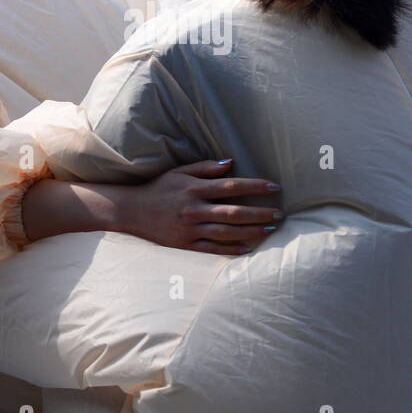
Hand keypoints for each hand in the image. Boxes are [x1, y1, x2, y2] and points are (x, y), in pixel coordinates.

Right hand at [120, 159, 281, 255]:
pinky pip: (212, 248)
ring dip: (251, 231)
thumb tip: (231, 163)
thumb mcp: (179, 172)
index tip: (274, 187)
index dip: (255, 186)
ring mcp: (190, 228)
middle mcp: (194, 209)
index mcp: (195, 188)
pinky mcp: (185, 244)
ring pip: (227, 231)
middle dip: (260, 213)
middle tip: (279, 215)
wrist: (131, 211)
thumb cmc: (158, 188)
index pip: (231, 186)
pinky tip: (248, 248)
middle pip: (234, 212)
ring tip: (270, 230)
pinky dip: (230, 249)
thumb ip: (206, 168)